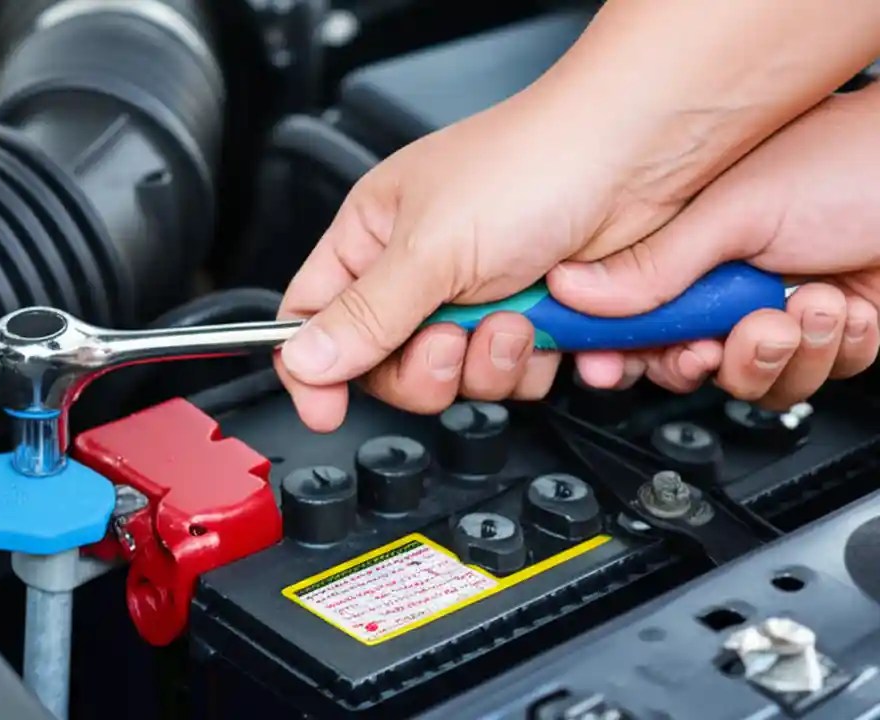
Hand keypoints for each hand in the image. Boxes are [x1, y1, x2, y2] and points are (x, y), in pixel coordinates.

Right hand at [274, 89, 696, 431]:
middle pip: (388, 366)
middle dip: (427, 367)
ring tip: (513, 315)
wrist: (638, 155)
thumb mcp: (430, 249)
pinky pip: (514, 377)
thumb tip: (302, 361)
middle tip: (450, 338)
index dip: (313, 367)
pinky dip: (534, 361)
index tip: (326, 409)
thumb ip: (365, 317)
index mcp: (373, 236)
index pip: (313, 316)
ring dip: (490, 362)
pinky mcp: (531, 317)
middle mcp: (420, 269)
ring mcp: (477, 295)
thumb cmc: (533, 163)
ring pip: (457, 379)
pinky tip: (547, 321)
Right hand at [548, 86, 879, 407]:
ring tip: (808, 304)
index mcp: (688, 241)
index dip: (612, 346)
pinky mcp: (835, 330)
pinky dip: (834, 349)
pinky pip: (818, 375)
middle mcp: (729, 279)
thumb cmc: (853, 160)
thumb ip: (655, 261)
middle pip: (683, 359)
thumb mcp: (735, 210)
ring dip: (781, 354)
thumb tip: (573, 288)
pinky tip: (844, 306)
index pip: (628, 311)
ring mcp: (781, 306)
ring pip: (753, 380)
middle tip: (717, 342)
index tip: (608, 366)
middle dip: (703, 360)